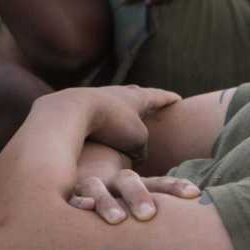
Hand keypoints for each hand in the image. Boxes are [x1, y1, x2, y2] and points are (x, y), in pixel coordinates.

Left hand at [45, 85, 181, 160]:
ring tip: (122, 116)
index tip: (177, 98)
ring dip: (120, 111)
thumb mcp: (136, 140)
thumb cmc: (110, 125)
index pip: (158, 96)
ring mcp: (96, 98)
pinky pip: (96, 113)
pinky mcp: (79, 108)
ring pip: (113, 103)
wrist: (72, 112)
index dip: (168, 99)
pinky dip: (101, 120)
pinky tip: (97, 126)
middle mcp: (117, 93)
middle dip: (143, 99)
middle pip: (134, 94)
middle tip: (150, 100)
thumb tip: (134, 156)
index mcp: (136, 97)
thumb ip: (141, 149)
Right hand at [70, 170, 199, 224]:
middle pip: (129, 180)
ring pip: (97, 188)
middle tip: (149, 215)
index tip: (194, 195)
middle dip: (139, 195)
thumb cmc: (117, 215)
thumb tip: (202, 249)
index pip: (158, 183)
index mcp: (136, 187)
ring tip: (117, 219)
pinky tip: (82, 209)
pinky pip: (70, 200)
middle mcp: (113, 185)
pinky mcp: (64, 200)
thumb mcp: (138, 216)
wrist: (71, 190)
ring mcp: (88, 189)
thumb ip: (164, 225)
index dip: (175, 187)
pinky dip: (77, 203)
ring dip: (107, 201)